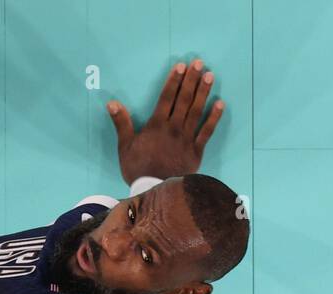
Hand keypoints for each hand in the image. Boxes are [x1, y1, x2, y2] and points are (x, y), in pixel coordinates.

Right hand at [108, 59, 224, 182]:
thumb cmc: (138, 169)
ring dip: (203, 92)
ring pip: (196, 111)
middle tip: (198, 63)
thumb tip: (112, 103)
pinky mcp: (196, 151)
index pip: (166, 98)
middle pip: (183, 100)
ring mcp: (186, 139)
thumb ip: (121, 123)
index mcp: (156, 125)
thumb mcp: (124, 147)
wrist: (155, 191)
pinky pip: (207, 131)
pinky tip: (220, 104)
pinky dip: (214, 118)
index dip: (174, 81)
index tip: (181, 66)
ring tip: (209, 75)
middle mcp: (173, 128)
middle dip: (191, 80)